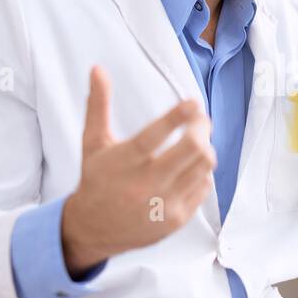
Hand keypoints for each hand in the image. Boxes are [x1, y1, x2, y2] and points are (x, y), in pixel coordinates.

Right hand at [60, 66, 215, 275]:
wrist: (93, 229)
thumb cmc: (96, 179)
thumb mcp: (93, 142)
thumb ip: (98, 105)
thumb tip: (97, 68)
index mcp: (124, 162)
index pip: (154, 136)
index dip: (177, 117)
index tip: (193, 103)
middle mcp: (145, 185)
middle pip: (191, 150)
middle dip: (202, 127)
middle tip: (199, 118)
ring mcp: (163, 204)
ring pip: (203, 166)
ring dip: (205, 147)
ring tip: (196, 140)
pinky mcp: (176, 219)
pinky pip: (204, 187)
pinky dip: (202, 172)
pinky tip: (191, 166)